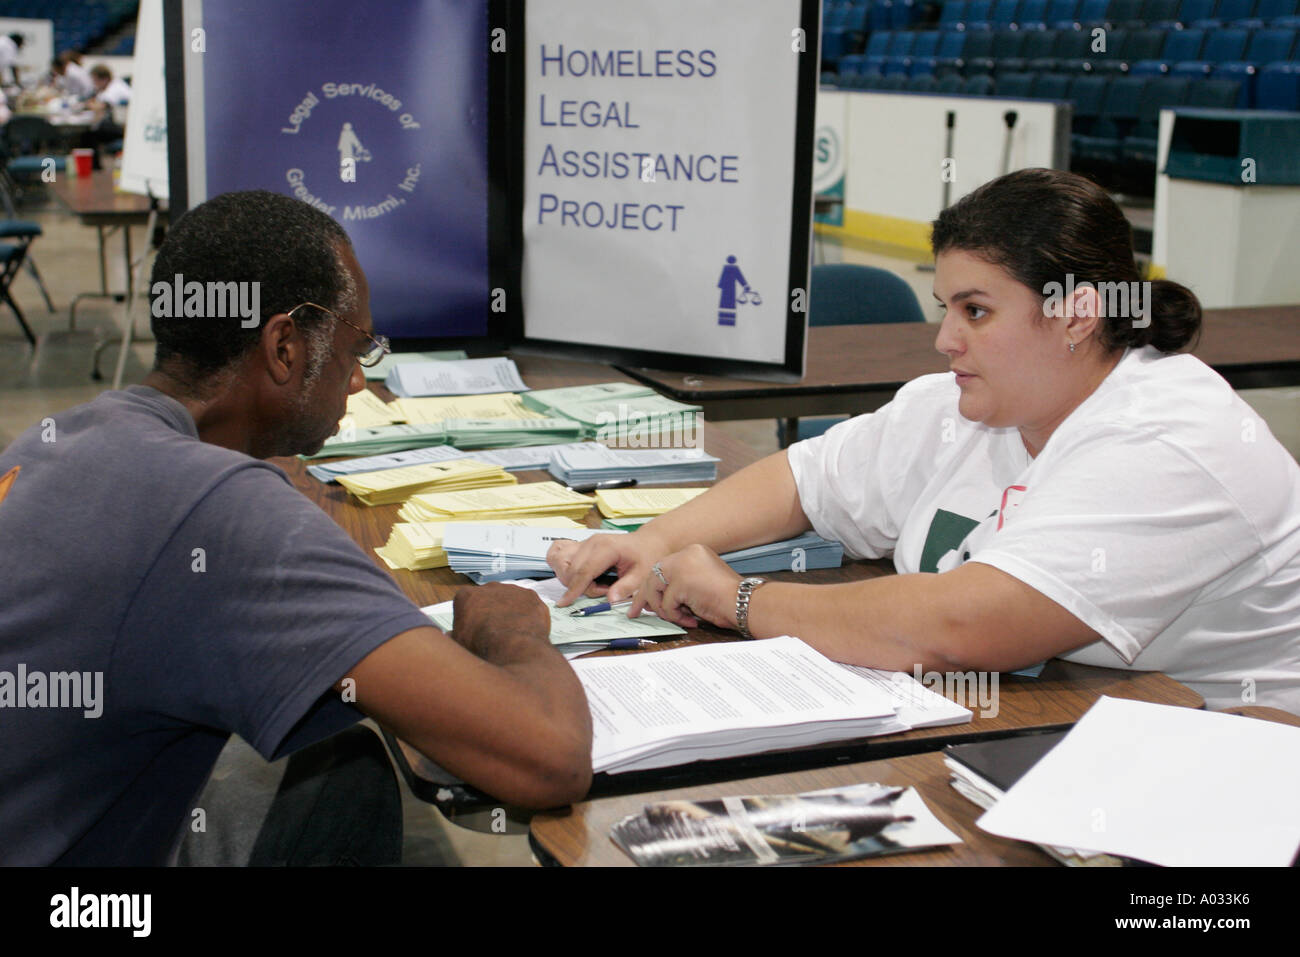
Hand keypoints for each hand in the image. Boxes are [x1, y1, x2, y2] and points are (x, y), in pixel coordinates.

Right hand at [448, 582, 549, 661]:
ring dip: (510, 612)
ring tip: (512, 634)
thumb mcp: (459, 644)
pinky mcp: (531, 596)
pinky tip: (526, 630)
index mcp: (466, 595)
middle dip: (491, 612)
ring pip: (510, 600)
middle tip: (495, 633)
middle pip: (489, 598)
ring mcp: (512, 590)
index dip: (470, 619)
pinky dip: (528, 616)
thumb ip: (453, 635)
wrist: (513, 648)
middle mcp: (489, 587)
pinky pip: (528, 605)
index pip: (466, 603)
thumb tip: (449, 635)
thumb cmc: (482, 647)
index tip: (475, 631)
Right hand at [547, 530, 668, 606]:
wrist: (647, 542)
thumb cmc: (646, 555)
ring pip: (566, 566)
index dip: (574, 589)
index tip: (564, 603)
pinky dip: (571, 572)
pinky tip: (587, 577)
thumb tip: (610, 600)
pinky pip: (566, 559)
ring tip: (599, 583)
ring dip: (576, 580)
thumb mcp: (642, 574)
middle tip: (606, 590)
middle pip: (573, 571)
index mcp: (606, 548)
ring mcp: (586, 543)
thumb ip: (626, 588)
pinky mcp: (583, 546)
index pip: (583, 571)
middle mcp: (592, 542)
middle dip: (583, 587)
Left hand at [629, 544, 741, 629]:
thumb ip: (681, 584)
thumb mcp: (701, 584)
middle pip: (653, 575)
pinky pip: (666, 604)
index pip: (662, 567)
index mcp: (692, 552)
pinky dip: (675, 615)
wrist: (744, 603)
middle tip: (635, 612)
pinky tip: (691, 619)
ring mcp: (682, 566)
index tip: (644, 600)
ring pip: (655, 589)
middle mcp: (685, 554)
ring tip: (679, 617)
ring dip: (663, 609)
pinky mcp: (680, 582)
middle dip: (644, 597)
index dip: (652, 586)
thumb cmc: (728, 599)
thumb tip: (656, 598)